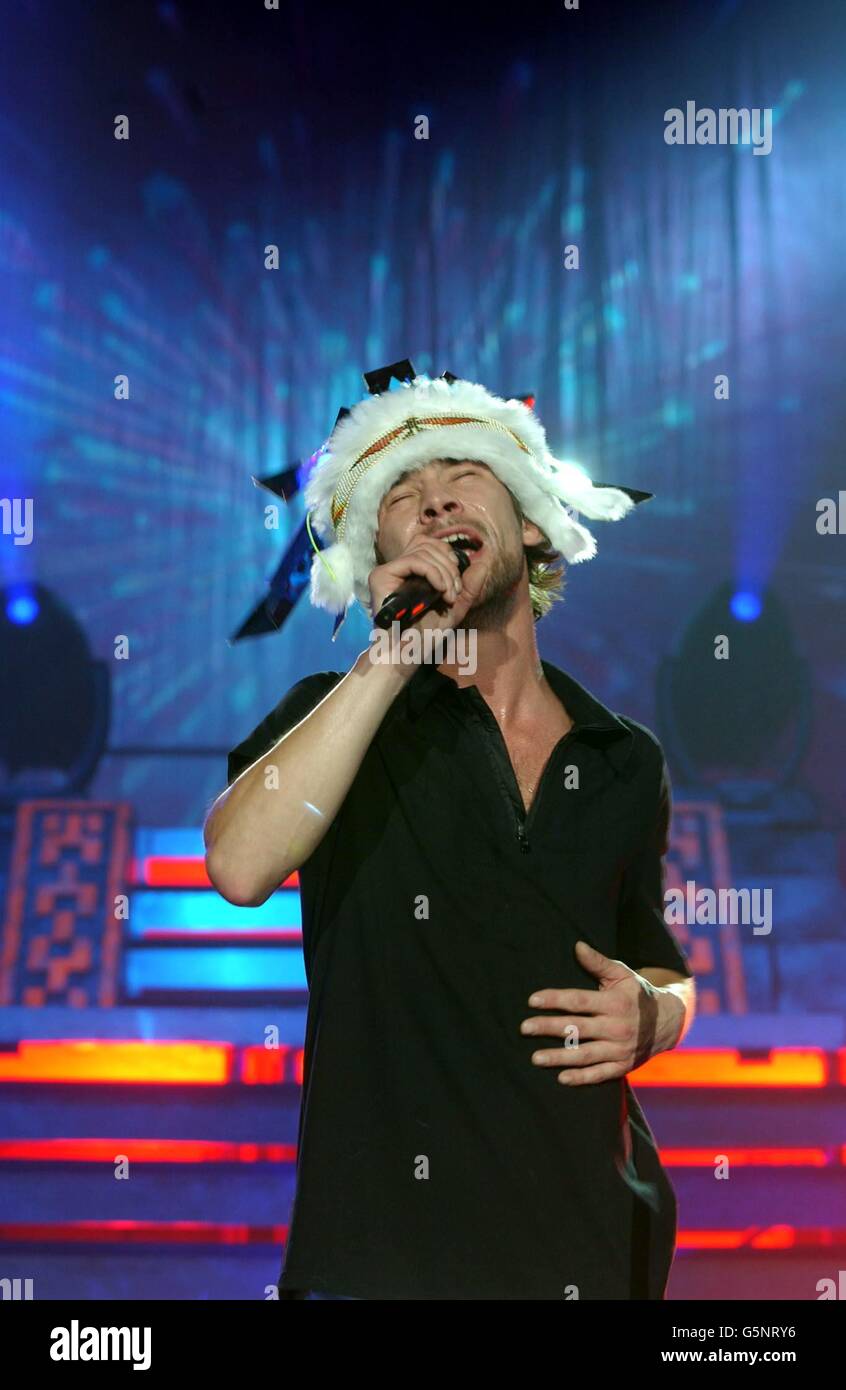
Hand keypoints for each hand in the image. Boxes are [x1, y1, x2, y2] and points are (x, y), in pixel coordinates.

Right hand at [367, 535, 486, 638]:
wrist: (407, 654)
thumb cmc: (426, 636)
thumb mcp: (454, 609)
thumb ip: (469, 586)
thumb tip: (485, 560)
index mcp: (414, 572)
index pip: (432, 545)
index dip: (449, 557)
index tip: (457, 585)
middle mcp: (400, 568)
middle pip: (429, 545)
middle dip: (450, 567)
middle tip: (454, 593)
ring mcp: (389, 571)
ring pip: (423, 551)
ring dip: (444, 573)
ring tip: (447, 597)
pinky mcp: (381, 576)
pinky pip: (413, 561)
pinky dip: (432, 572)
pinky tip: (439, 590)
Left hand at [519, 940, 673, 1084]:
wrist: (668, 1022)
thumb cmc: (638, 994)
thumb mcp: (622, 975)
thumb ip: (598, 963)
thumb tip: (577, 946)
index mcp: (615, 1003)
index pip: (579, 1001)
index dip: (555, 1000)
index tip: (532, 1000)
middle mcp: (617, 1027)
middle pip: (577, 1028)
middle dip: (548, 1028)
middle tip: (524, 1028)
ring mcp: (620, 1049)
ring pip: (585, 1055)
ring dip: (559, 1057)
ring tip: (535, 1058)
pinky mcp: (623, 1066)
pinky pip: (600, 1074)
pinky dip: (581, 1078)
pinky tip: (561, 1078)